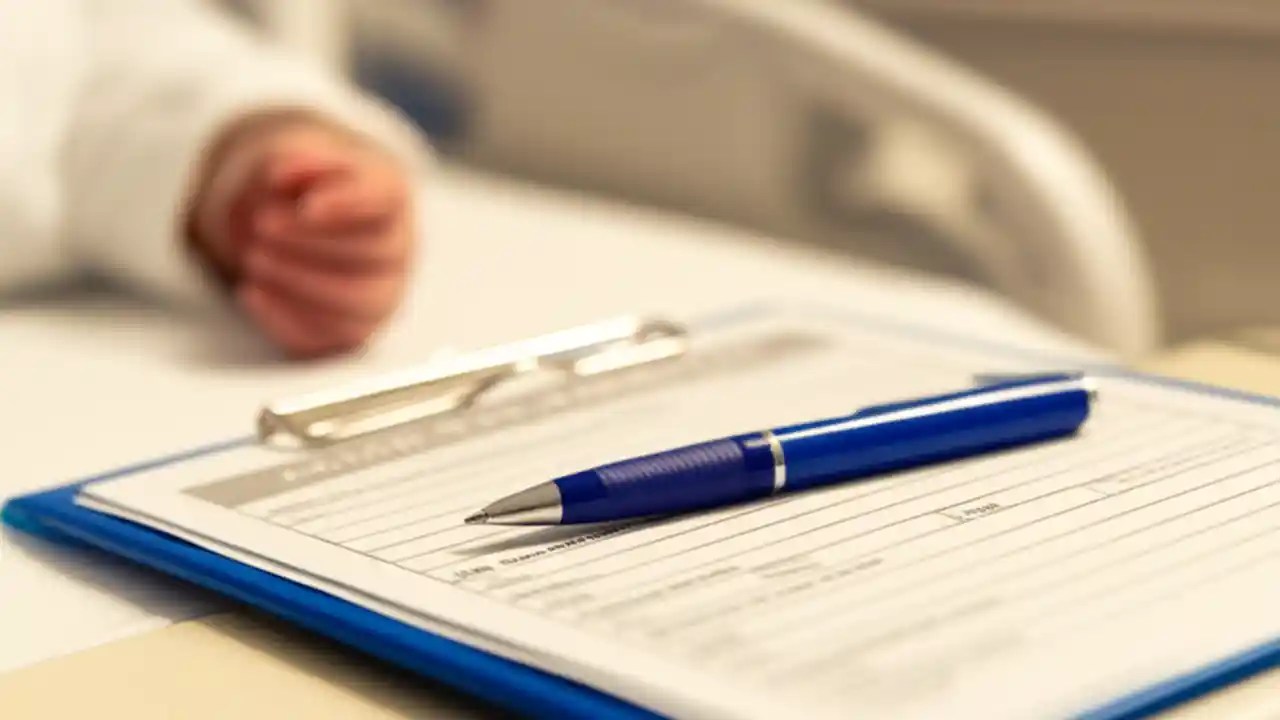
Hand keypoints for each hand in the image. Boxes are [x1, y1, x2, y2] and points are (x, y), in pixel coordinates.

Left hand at [190, 113, 414, 358]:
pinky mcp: (351, 329)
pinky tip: (250, 292)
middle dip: (312, 242)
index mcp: (389, 192)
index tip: (306, 206)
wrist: (293, 222)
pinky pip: (331, 337)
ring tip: (253, 259)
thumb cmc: (298, 187)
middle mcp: (397, 247)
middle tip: (261, 226)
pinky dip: (286, 319)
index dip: (349, 205)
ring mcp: (380, 293)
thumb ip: (289, 160)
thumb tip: (281, 173)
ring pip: (359, 301)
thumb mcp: (289, 157)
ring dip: (301, 282)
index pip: (387, 198)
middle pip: (375, 252)